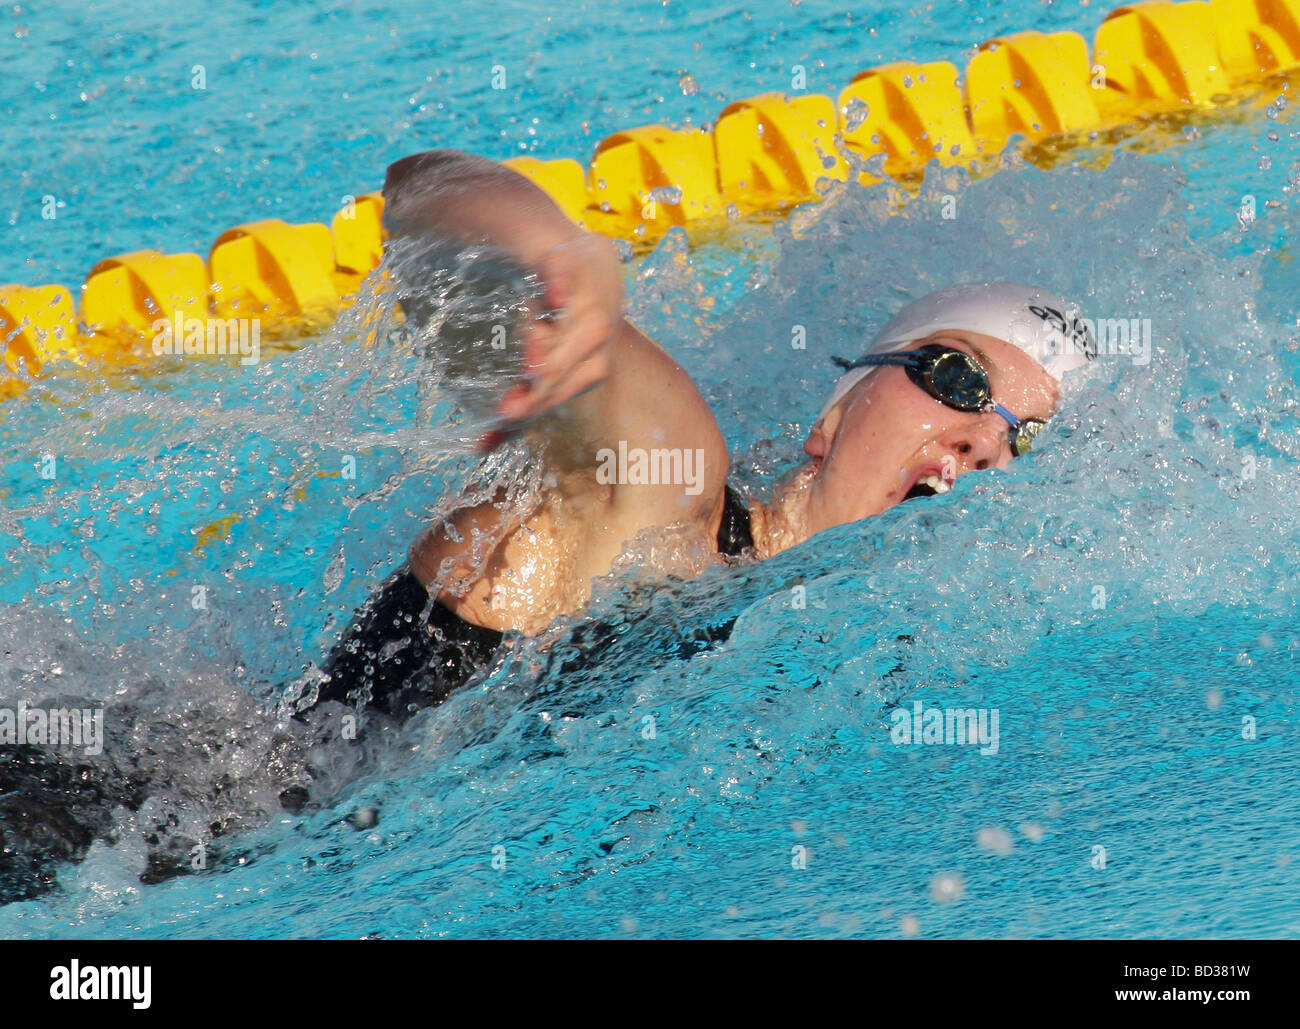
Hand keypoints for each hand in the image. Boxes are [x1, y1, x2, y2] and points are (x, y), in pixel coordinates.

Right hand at [482, 233, 621, 449]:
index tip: (509, 414)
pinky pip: (570, 265)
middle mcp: (607, 299)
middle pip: (593, 352)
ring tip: (528, 370)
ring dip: (557, 351)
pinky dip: (563, 283)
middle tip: (509, 407)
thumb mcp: (514, 337)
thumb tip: (482, 448)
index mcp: (601, 324)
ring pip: (589, 322)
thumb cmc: (511, 283)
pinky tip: (552, 300)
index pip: (590, 373)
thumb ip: (509, 387)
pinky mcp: (570, 242)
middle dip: (552, 384)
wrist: (503, 210)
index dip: (553, 397)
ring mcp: (595, 269)